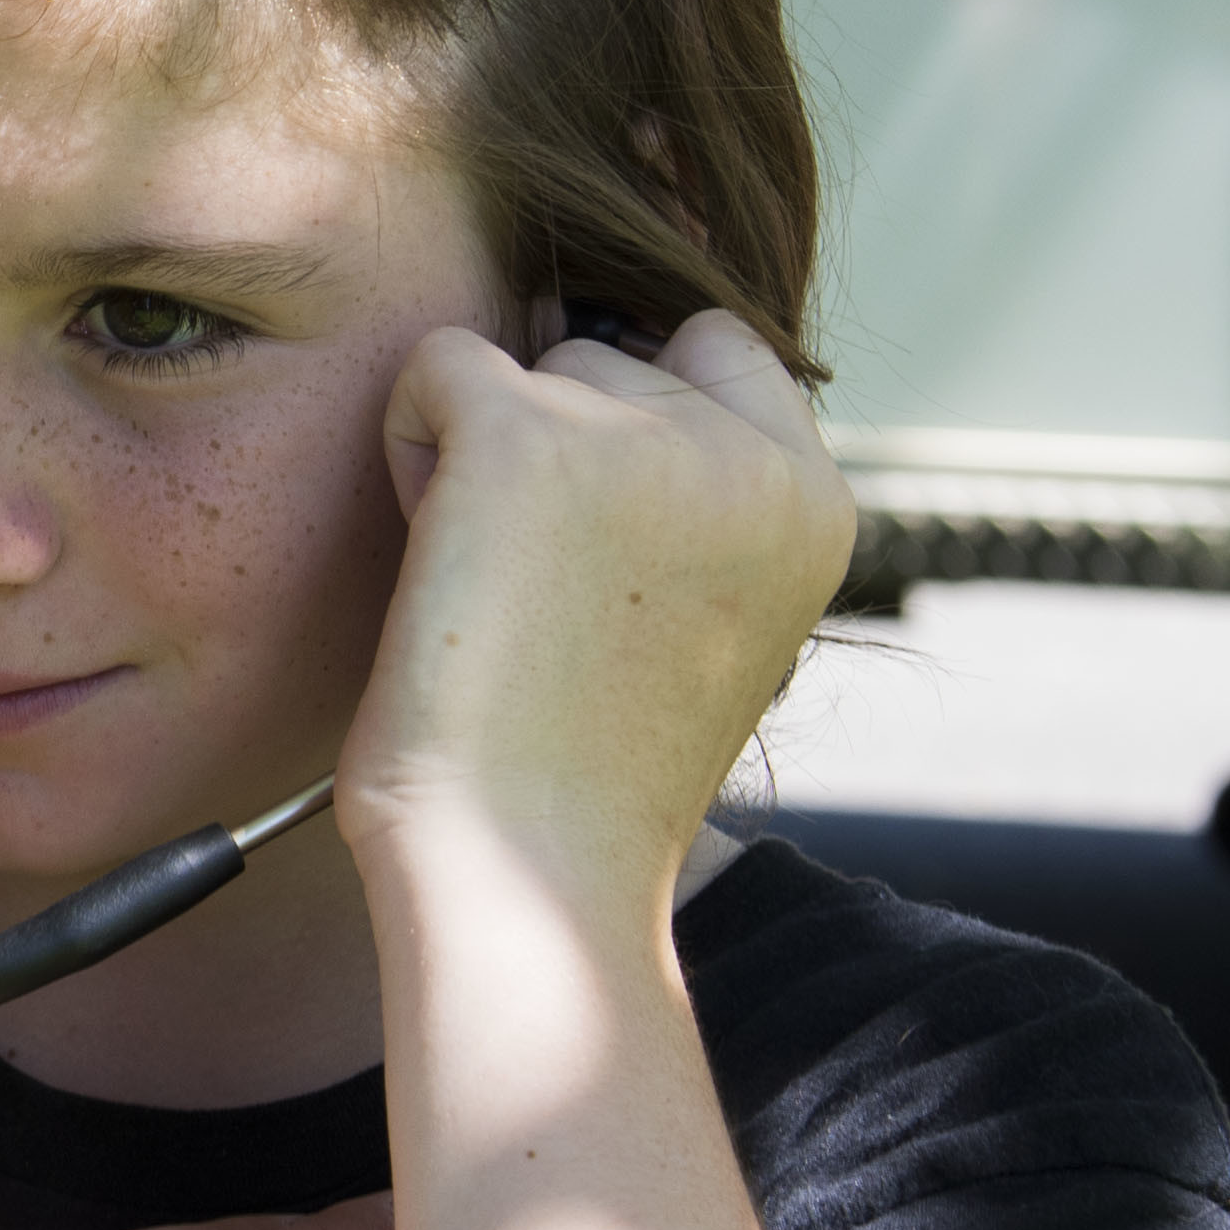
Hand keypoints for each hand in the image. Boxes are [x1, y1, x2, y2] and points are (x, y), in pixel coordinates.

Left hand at [343, 312, 849, 903]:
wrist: (530, 877)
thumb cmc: (588, 779)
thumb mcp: (707, 621)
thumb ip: (698, 503)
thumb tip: (595, 356)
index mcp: (818, 508)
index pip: (727, 352)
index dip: (640, 407)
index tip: (590, 512)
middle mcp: (753, 456)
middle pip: (615, 358)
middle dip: (557, 441)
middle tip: (540, 589)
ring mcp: (645, 434)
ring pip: (529, 362)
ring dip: (483, 453)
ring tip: (495, 592)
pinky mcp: (526, 432)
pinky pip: (436, 367)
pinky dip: (411, 446)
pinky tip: (437, 559)